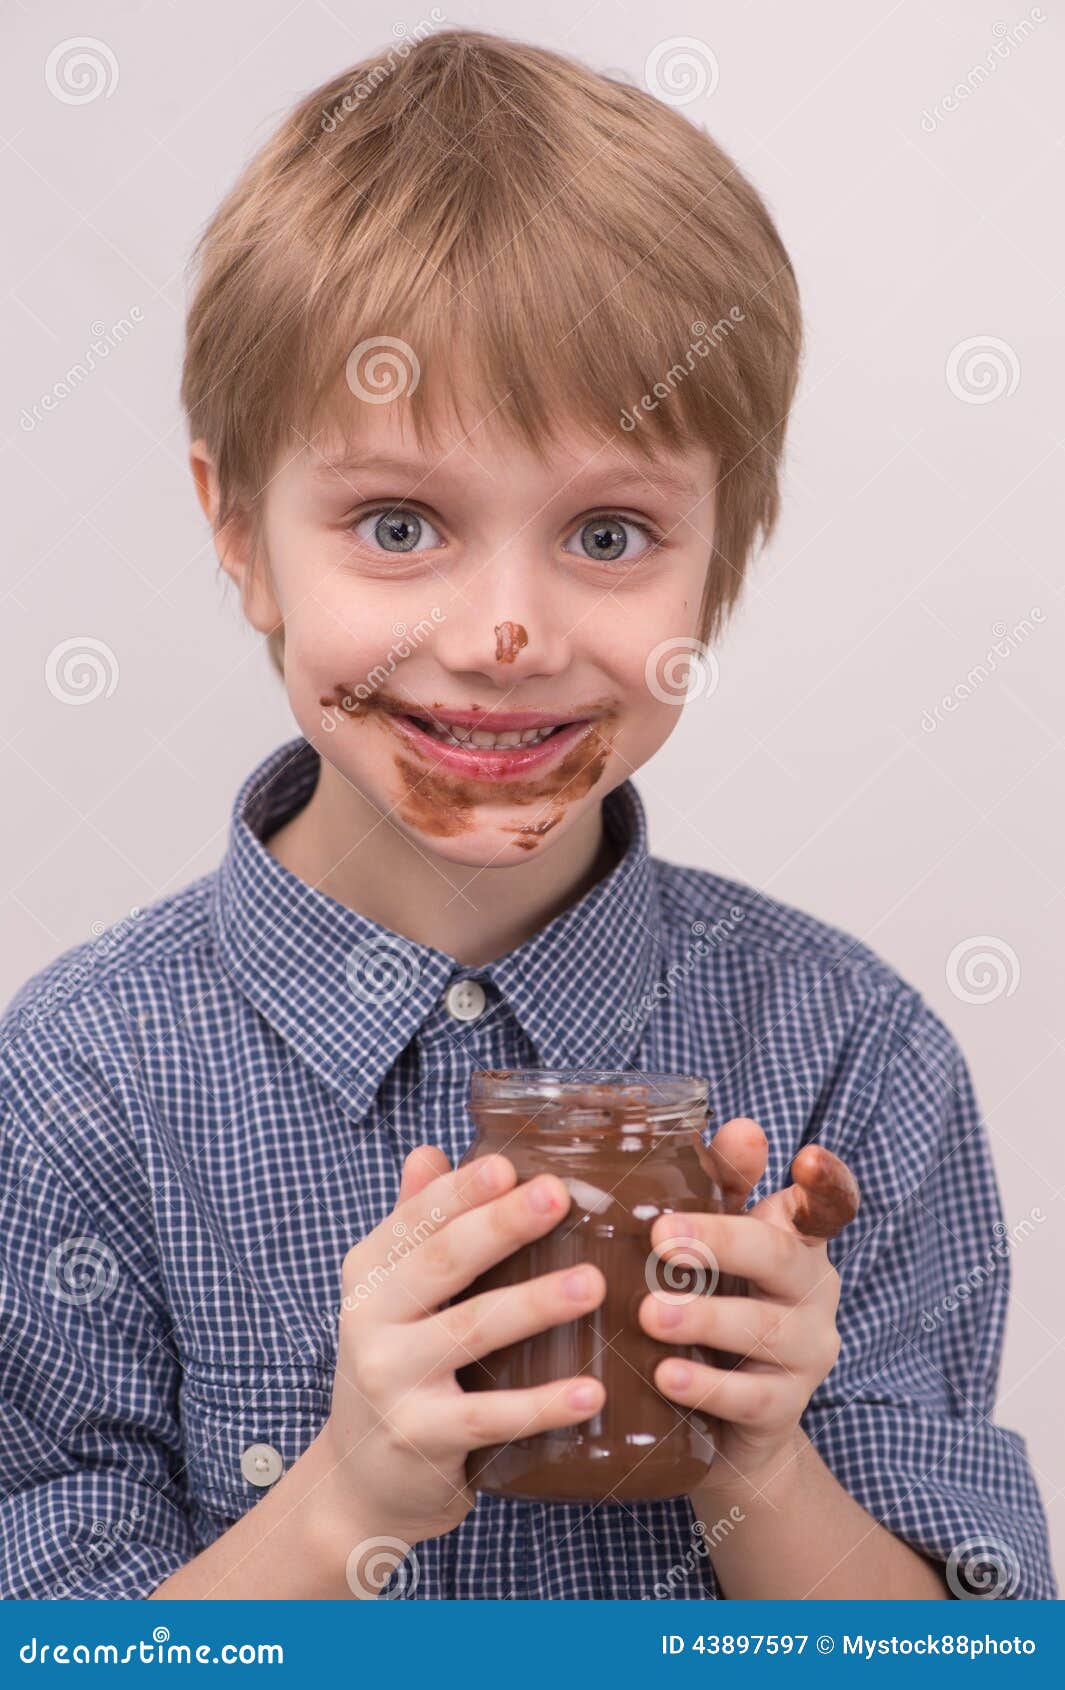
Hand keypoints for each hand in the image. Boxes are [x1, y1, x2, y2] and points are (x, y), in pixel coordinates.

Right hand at [314, 1145, 605, 1577]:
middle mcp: (370, 1320)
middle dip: (501, 1224)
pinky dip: (543, 1404)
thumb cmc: (398, 1366)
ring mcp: (391, 1381)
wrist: (360, 1483)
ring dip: (534, 1304)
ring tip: (595, 1283)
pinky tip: (592, 1391)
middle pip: (442, 1262)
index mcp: (370, 1273)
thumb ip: (414, 1226)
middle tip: (558, 1195)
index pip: (417, 1218)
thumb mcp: (392, 1296)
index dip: (462, 1189)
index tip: (511, 1164)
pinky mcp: (421, 1438)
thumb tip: (430, 1150)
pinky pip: (489, 1417)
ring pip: (469, 1332)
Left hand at [638, 1117, 859, 1501]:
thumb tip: (744, 1127)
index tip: (805, 1158)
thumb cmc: (717, 1305)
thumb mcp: (715, 1244)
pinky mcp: (784, 1408)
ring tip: (652, 1313)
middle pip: (778, 1256)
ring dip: (706, 1318)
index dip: (824, 1182)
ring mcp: (805, 1352)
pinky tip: (666, 1375)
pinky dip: (707, 1386)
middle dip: (721, 1241)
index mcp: (796, 1242)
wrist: (733, 1423)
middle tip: (662, 1237)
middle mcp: (812, 1291)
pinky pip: (750, 1397)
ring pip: (765, 1328)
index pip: (824, 1205)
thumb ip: (722, 1185)